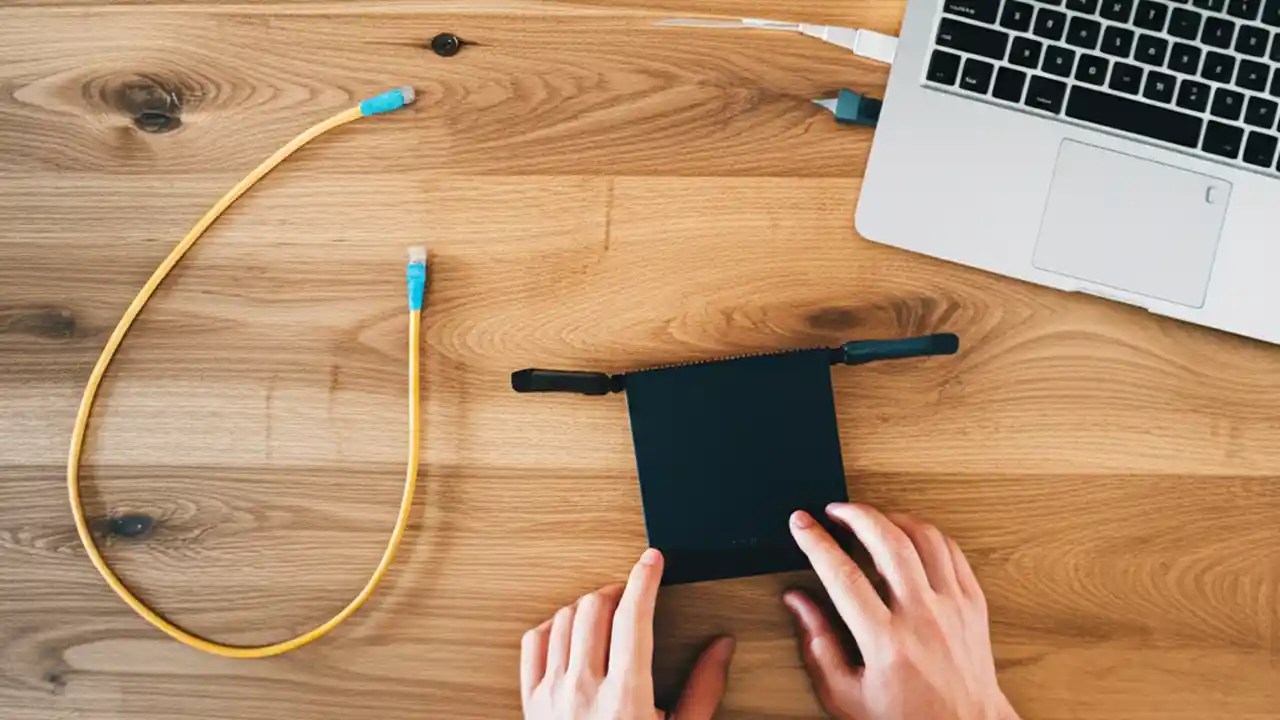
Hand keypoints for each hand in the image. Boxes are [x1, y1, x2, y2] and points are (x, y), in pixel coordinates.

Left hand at [521, 548, 735, 719]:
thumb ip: (703, 689)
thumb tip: (722, 646)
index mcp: (625, 697)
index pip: (633, 616)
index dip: (644, 578)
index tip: (653, 559)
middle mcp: (583, 690)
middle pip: (595, 607)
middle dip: (617, 589)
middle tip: (633, 595)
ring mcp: (551, 695)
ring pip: (564, 619)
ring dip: (587, 606)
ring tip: (606, 614)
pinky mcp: (530, 704)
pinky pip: (534, 643)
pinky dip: (553, 626)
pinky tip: (569, 633)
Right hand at [784, 504, 1017, 719]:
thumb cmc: (904, 717)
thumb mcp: (846, 693)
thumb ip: (817, 644)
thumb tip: (797, 600)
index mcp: (886, 642)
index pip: (843, 576)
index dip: (817, 542)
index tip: (801, 523)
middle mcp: (922, 618)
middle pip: (888, 542)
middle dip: (856, 515)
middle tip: (835, 510)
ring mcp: (953, 606)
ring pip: (924, 538)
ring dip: (892, 517)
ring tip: (870, 519)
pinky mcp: (973, 603)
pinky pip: (951, 550)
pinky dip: (925, 533)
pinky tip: (907, 535)